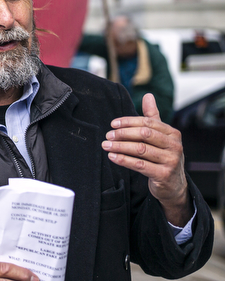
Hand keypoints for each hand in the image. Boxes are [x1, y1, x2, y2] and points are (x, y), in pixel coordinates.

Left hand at [102, 93, 190, 225]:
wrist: (174, 185)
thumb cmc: (163, 157)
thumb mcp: (161, 136)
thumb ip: (153, 117)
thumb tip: (148, 95)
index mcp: (173, 133)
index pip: (147, 122)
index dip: (128, 122)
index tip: (113, 124)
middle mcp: (174, 145)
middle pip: (144, 134)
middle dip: (123, 134)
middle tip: (107, 135)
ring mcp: (171, 160)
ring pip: (140, 149)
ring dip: (120, 146)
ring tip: (106, 145)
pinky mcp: (164, 174)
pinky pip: (140, 165)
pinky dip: (124, 160)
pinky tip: (113, 157)